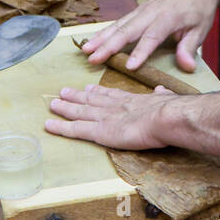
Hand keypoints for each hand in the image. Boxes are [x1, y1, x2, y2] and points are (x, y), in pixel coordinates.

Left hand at [45, 83, 177, 149]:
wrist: (166, 116)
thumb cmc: (170, 110)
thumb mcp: (166, 98)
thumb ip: (162, 96)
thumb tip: (162, 89)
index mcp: (131, 100)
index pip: (111, 95)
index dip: (98, 92)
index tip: (89, 88)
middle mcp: (113, 106)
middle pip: (90, 101)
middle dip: (77, 96)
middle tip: (64, 92)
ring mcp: (104, 118)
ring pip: (79, 112)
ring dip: (65, 108)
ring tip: (53, 104)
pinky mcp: (99, 131)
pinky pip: (75, 129)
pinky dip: (60, 127)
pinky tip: (49, 125)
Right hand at [78, 0, 218, 71]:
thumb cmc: (199, 9)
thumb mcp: (201, 29)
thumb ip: (190, 48)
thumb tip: (187, 67)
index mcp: (169, 17)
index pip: (152, 36)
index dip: (140, 52)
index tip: (130, 67)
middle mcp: (151, 12)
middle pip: (127, 30)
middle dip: (109, 46)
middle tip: (93, 59)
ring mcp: (142, 10)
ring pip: (118, 25)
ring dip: (101, 38)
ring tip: (86, 51)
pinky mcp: (137, 11)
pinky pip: (118, 22)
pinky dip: (104, 32)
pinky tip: (93, 41)